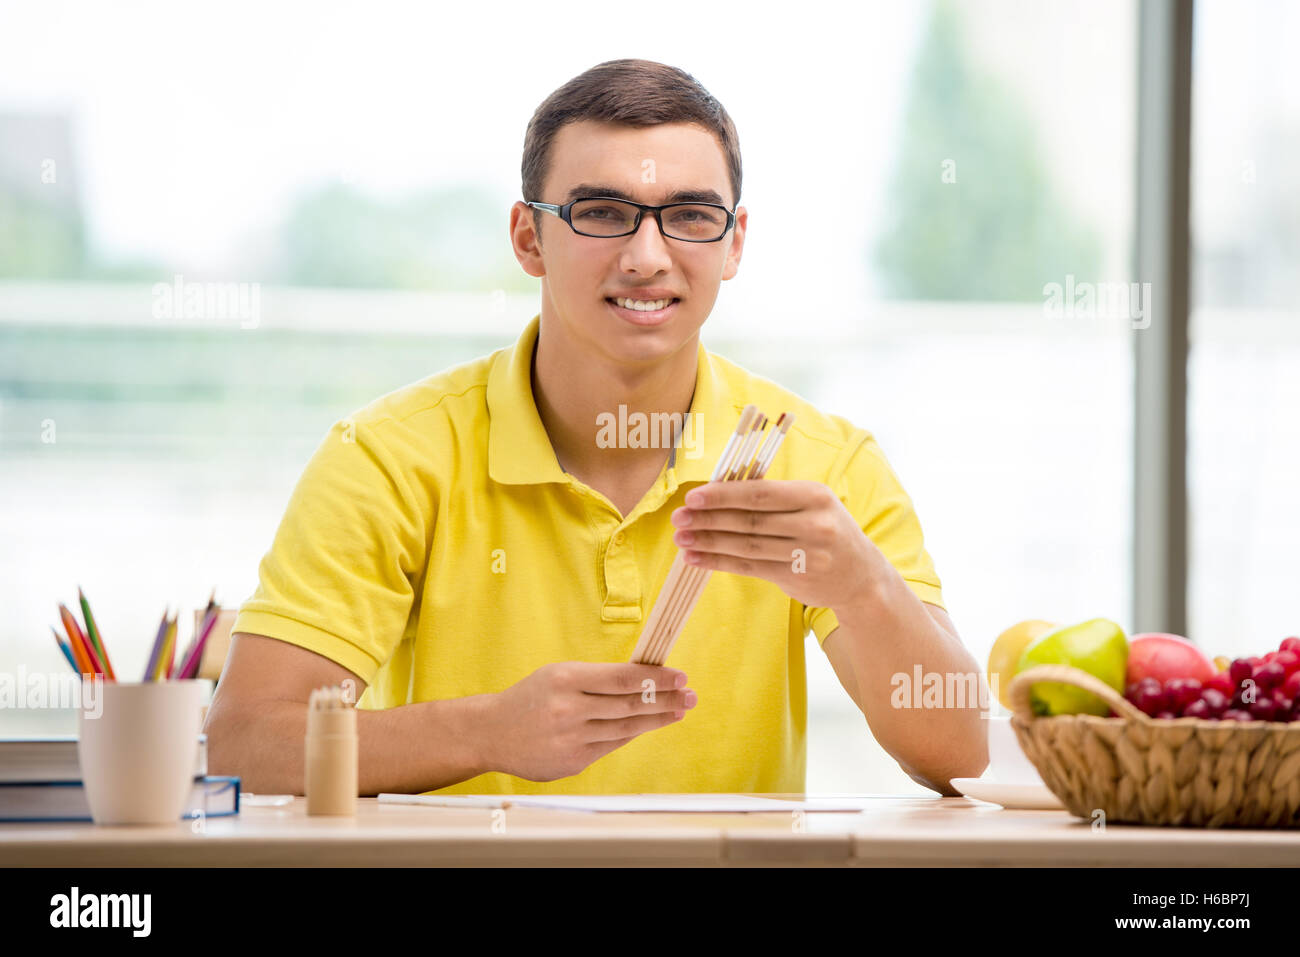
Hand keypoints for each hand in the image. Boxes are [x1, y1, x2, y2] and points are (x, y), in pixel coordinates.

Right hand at [482, 662, 696, 781]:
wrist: (491, 732)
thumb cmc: (531, 697)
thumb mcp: (558, 675)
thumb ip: (597, 678)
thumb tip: (644, 679)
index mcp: (565, 679)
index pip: (622, 678)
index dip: (655, 678)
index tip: (680, 676)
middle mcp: (568, 709)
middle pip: (629, 706)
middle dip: (666, 700)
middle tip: (691, 695)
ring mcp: (570, 739)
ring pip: (625, 729)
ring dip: (656, 720)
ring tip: (678, 711)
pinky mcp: (572, 762)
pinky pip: (610, 746)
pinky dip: (630, 735)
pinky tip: (646, 727)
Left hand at [671, 479, 879, 610]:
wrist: (862, 576)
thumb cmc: (826, 530)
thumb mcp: (812, 504)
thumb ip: (773, 496)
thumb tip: (718, 489)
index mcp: (815, 495)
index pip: (761, 493)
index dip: (724, 495)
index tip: (693, 496)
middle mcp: (814, 523)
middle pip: (751, 520)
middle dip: (709, 518)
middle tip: (679, 517)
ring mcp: (807, 554)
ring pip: (747, 546)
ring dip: (709, 542)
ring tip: (681, 538)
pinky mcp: (796, 578)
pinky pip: (749, 568)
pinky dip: (719, 562)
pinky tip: (696, 558)